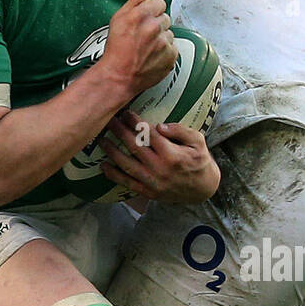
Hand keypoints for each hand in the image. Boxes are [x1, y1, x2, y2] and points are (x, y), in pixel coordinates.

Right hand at [94, 0, 177, 104]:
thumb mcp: (118, 18)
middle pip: (165, 18)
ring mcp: (164, 43)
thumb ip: (136, 1)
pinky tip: (153, 56)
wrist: (119, 76)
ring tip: (147, 48)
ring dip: (161, 39)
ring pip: (169, 34)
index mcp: (142, 15)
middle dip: (156, 24)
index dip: (152, 11)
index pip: (160, 2)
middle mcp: (155, 27)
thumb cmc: (116, 49)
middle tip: (144, 36)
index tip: (146, 18)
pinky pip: (173, 48)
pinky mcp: (171, 57)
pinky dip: (165, 52)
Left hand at [101, 110, 219, 202]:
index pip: (148, 134)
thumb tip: (159, 126)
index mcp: (172, 155)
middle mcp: (160, 169)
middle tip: (108, 120)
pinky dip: (114, 175)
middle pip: (134, 147)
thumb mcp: (198, 141)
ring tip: (101, 140)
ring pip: (127, 165)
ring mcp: (153, 182)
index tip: (125, 112)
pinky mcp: (149, 192)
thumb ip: (180, 131)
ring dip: (112, 151)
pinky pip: (128, 183)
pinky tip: (104, 166)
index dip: (135, 122)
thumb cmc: (200, 161)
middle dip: (119, 131)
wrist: (203, 190)